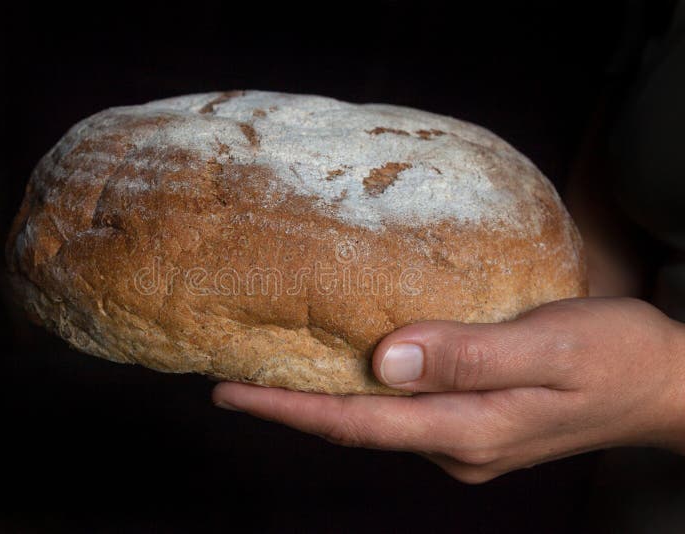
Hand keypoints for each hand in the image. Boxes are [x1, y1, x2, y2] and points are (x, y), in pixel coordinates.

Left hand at [212, 297, 684, 482]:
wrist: (666, 383)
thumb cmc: (615, 355)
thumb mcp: (547, 346)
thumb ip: (466, 355)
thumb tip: (385, 360)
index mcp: (468, 430)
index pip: (357, 424)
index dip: (289, 409)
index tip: (230, 392)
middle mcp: (457, 444)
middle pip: (357, 427)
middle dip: (292, 405)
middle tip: (233, 378)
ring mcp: (466, 439)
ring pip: (379, 419)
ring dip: (325, 397)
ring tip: (274, 368)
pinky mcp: (475, 422)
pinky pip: (406, 408)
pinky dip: (367, 390)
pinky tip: (350, 364)